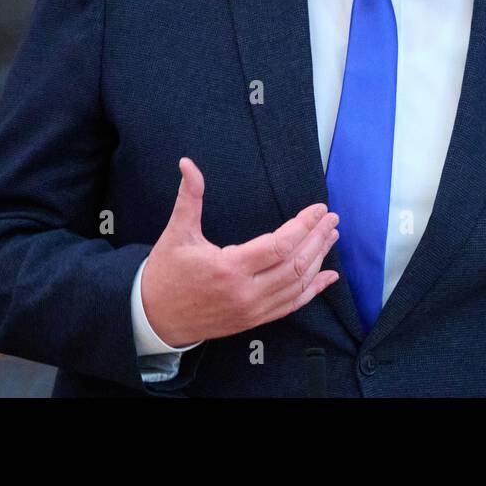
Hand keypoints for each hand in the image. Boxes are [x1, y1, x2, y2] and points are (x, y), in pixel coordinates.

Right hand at [141, 156, 339, 347]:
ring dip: (319, 260)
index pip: (280, 245)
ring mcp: (253, 309)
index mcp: (230, 268)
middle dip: (318, 239)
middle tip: (331, 219)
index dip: (304, 225)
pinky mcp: (254, 320)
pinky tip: (328, 276)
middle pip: (296, 264)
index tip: (318, 209)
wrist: (155, 318)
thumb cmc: (167, 273)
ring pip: (298, 285)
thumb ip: (189, 197)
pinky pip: (291, 305)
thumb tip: (188, 164)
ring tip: (331, 237)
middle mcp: (246, 292)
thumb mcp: (177, 233)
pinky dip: (313, 290)